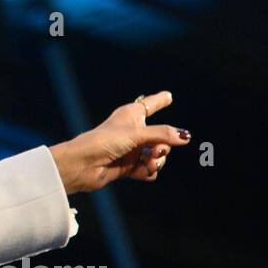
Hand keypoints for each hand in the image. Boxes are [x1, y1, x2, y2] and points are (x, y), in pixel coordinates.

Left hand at [49, 90, 190, 193]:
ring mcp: (130, 150)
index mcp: (131, 115)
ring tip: (149, 163)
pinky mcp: (127, 167)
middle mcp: (132, 131)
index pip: (149, 105)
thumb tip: (185, 137)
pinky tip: (143, 172)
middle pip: (161, 137)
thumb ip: (162, 135)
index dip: (159, 100)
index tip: (168, 95)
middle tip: (155, 151)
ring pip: (156, 155)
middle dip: (162, 146)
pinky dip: (148, 172)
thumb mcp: (136, 134)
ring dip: (156, 161)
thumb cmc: (104, 141)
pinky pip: (148, 170)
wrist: (82, 165)